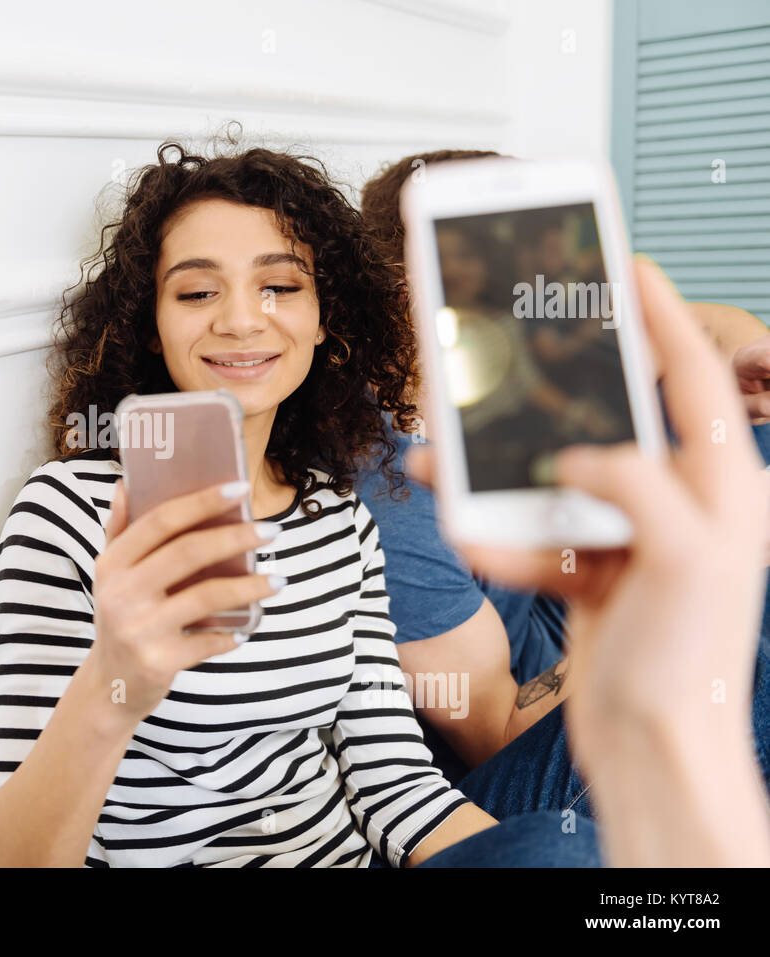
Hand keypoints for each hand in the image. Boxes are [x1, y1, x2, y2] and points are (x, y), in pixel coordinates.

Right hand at [88, 479, 283, 722]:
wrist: (109, 685)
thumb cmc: (119, 618)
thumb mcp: (110, 575)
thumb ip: (118, 531)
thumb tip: (126, 486)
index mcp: (113, 563)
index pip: (160, 521)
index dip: (202, 501)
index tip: (239, 489)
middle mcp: (122, 593)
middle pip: (188, 552)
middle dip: (236, 537)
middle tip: (272, 531)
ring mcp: (140, 628)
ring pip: (206, 596)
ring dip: (250, 587)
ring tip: (279, 580)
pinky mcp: (159, 661)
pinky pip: (209, 641)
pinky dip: (233, 634)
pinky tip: (247, 628)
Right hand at [407, 260, 765, 760]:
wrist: (655, 754)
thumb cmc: (689, 664)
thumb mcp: (688, 561)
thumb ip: (638, 488)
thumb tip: (576, 460)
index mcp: (722, 488)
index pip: (690, 380)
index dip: (660, 316)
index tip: (626, 265)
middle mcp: (678, 503)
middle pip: (606, 419)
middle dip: (552, 391)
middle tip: (511, 346)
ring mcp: (630, 538)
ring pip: (552, 480)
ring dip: (497, 476)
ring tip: (447, 462)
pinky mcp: (591, 572)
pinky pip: (533, 539)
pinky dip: (501, 543)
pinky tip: (477, 547)